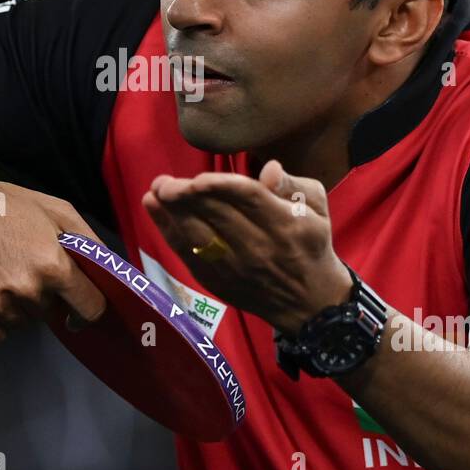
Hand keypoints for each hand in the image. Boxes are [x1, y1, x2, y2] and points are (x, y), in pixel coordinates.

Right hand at [0, 161, 107, 341]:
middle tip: (24, 266)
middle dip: (45, 296)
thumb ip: (89, 241)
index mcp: (50, 264)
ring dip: (18, 307)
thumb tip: (112, 270)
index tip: (81, 301)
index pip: (89, 308)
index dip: (89, 304)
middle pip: (51, 314)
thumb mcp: (54, 210)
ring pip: (22, 324)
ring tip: (0, 272)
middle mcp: (23, 290)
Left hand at [141, 159, 351, 334]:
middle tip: (165, 182)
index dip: (221, 187)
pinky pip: (188, 253)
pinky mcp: (218, 281)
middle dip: (186, 197)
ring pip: (198, 236)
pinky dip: (167, 230)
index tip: (198, 178)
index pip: (250, 200)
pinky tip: (153, 208)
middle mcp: (260, 248)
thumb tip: (269, 168)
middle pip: (217, 217)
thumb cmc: (310, 243)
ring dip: (171, 213)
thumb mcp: (316, 207)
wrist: (308, 301)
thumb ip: (292, 185)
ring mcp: (236, 268)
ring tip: (156, 190)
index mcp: (286, 225)